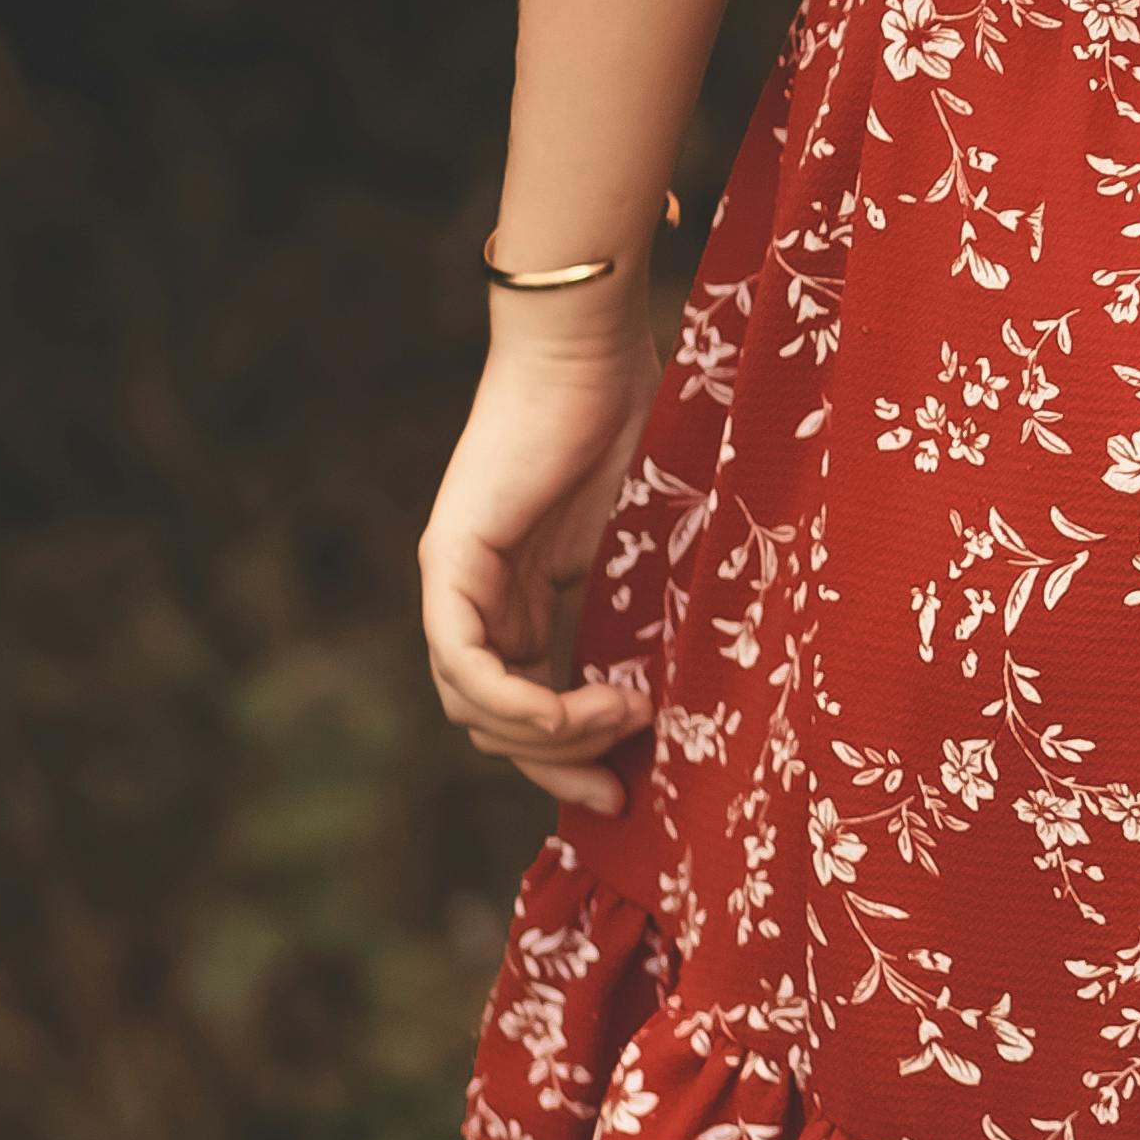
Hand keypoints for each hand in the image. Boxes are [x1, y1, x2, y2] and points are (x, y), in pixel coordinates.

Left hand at [420, 310, 661, 817]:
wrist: (591, 348)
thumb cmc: (632, 420)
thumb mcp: (646, 545)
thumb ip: (643, 611)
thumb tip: (688, 694)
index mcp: (519, 597)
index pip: (520, 705)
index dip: (568, 757)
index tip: (629, 784)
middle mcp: (477, 597)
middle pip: (490, 723)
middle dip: (555, 768)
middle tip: (620, 791)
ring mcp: (457, 581)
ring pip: (471, 707)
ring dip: (550, 736)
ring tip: (626, 715)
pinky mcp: (451, 562)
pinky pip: (464, 664)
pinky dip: (519, 702)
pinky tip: (583, 705)